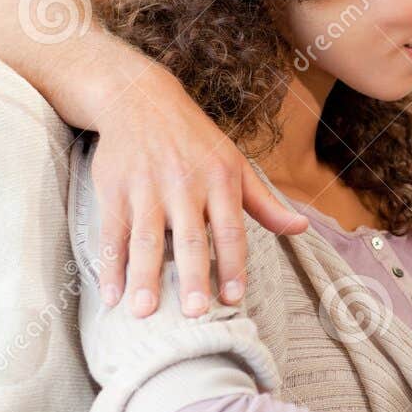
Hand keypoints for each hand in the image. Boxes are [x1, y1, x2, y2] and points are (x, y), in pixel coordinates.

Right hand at [92, 66, 308, 317]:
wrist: (141, 98)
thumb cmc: (195, 139)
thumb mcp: (235, 163)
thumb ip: (265, 203)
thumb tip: (301, 229)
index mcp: (219, 180)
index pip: (231, 230)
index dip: (233, 265)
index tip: (234, 300)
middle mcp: (184, 184)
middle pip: (190, 238)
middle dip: (192, 276)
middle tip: (193, 313)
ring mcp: (146, 188)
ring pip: (146, 238)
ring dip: (144, 276)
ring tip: (143, 312)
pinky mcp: (114, 190)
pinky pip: (112, 234)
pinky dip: (110, 266)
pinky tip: (112, 294)